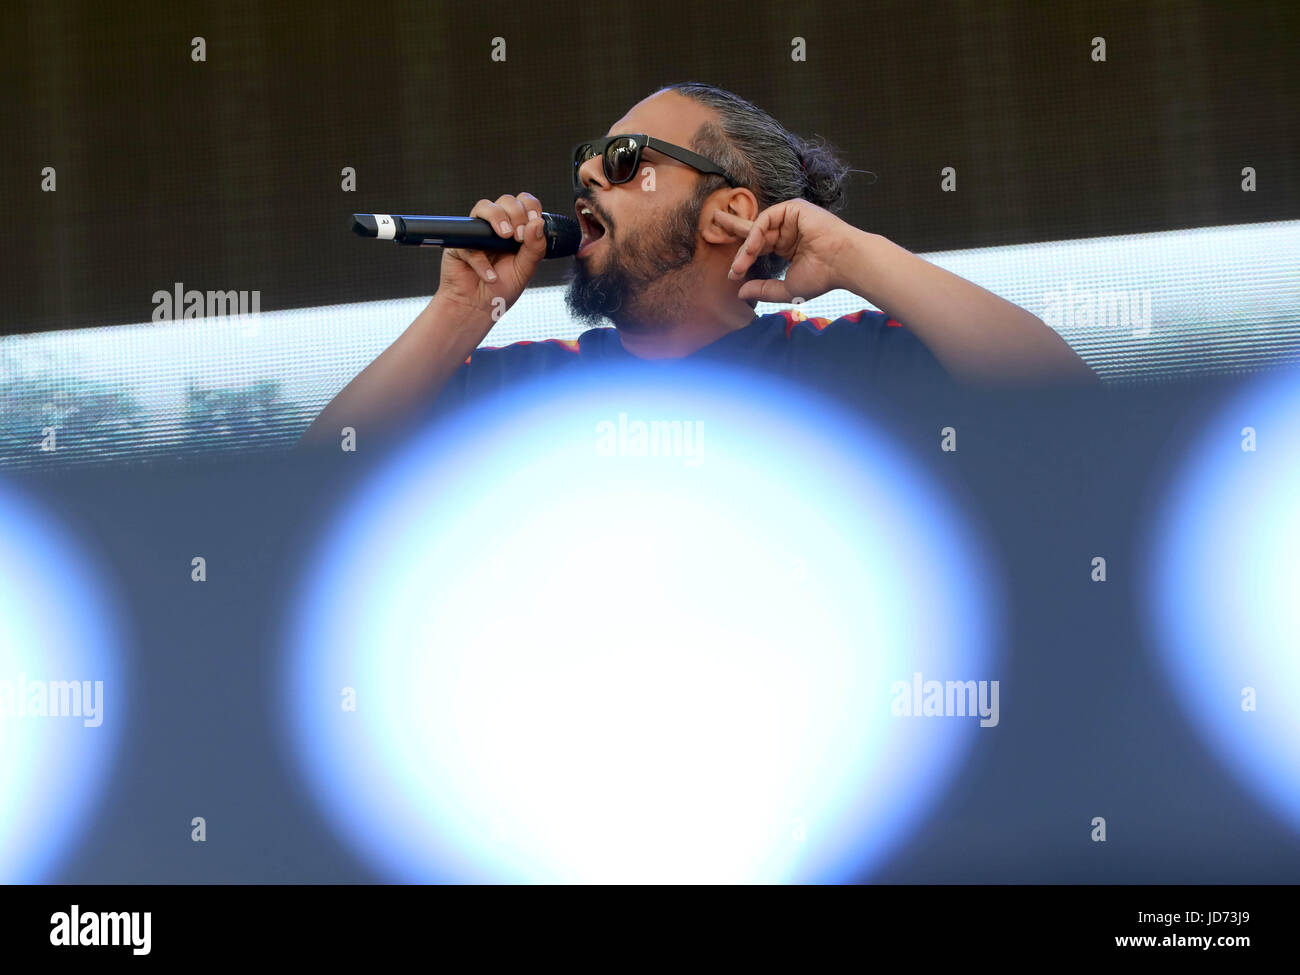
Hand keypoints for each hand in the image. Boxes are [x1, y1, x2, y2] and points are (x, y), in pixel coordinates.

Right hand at [436, 192, 547, 316]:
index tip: (534, 222)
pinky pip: (469, 241)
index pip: (524, 204)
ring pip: (484, 207)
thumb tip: (538, 223)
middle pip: (506, 200)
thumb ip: (534, 248)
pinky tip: (490, 276)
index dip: (530, 207)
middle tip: (519, 236)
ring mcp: (477, 233)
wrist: (476, 309)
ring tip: (505, 237)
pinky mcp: (459, 244)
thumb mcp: (525, 270)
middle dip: (516, 213)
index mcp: (516, 231)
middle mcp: (496, 228)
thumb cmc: (500, 290)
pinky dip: (481, 260)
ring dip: (498, 217)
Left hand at [712, 199, 861, 303]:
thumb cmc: (821, 277)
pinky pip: (766, 220)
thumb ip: (763, 289)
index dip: (743, 258)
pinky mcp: (793, 209)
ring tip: (738, 265)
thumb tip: (740, 292)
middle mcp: (787, 231)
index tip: (732, 274)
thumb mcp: (786, 288)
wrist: (843, 263)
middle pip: (754, 229)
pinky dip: (756, 235)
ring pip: (758, 229)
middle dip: (734, 227)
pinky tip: (751, 250)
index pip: (759, 247)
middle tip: (714, 221)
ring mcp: (790, 219)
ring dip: (745, 248)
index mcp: (787, 247)